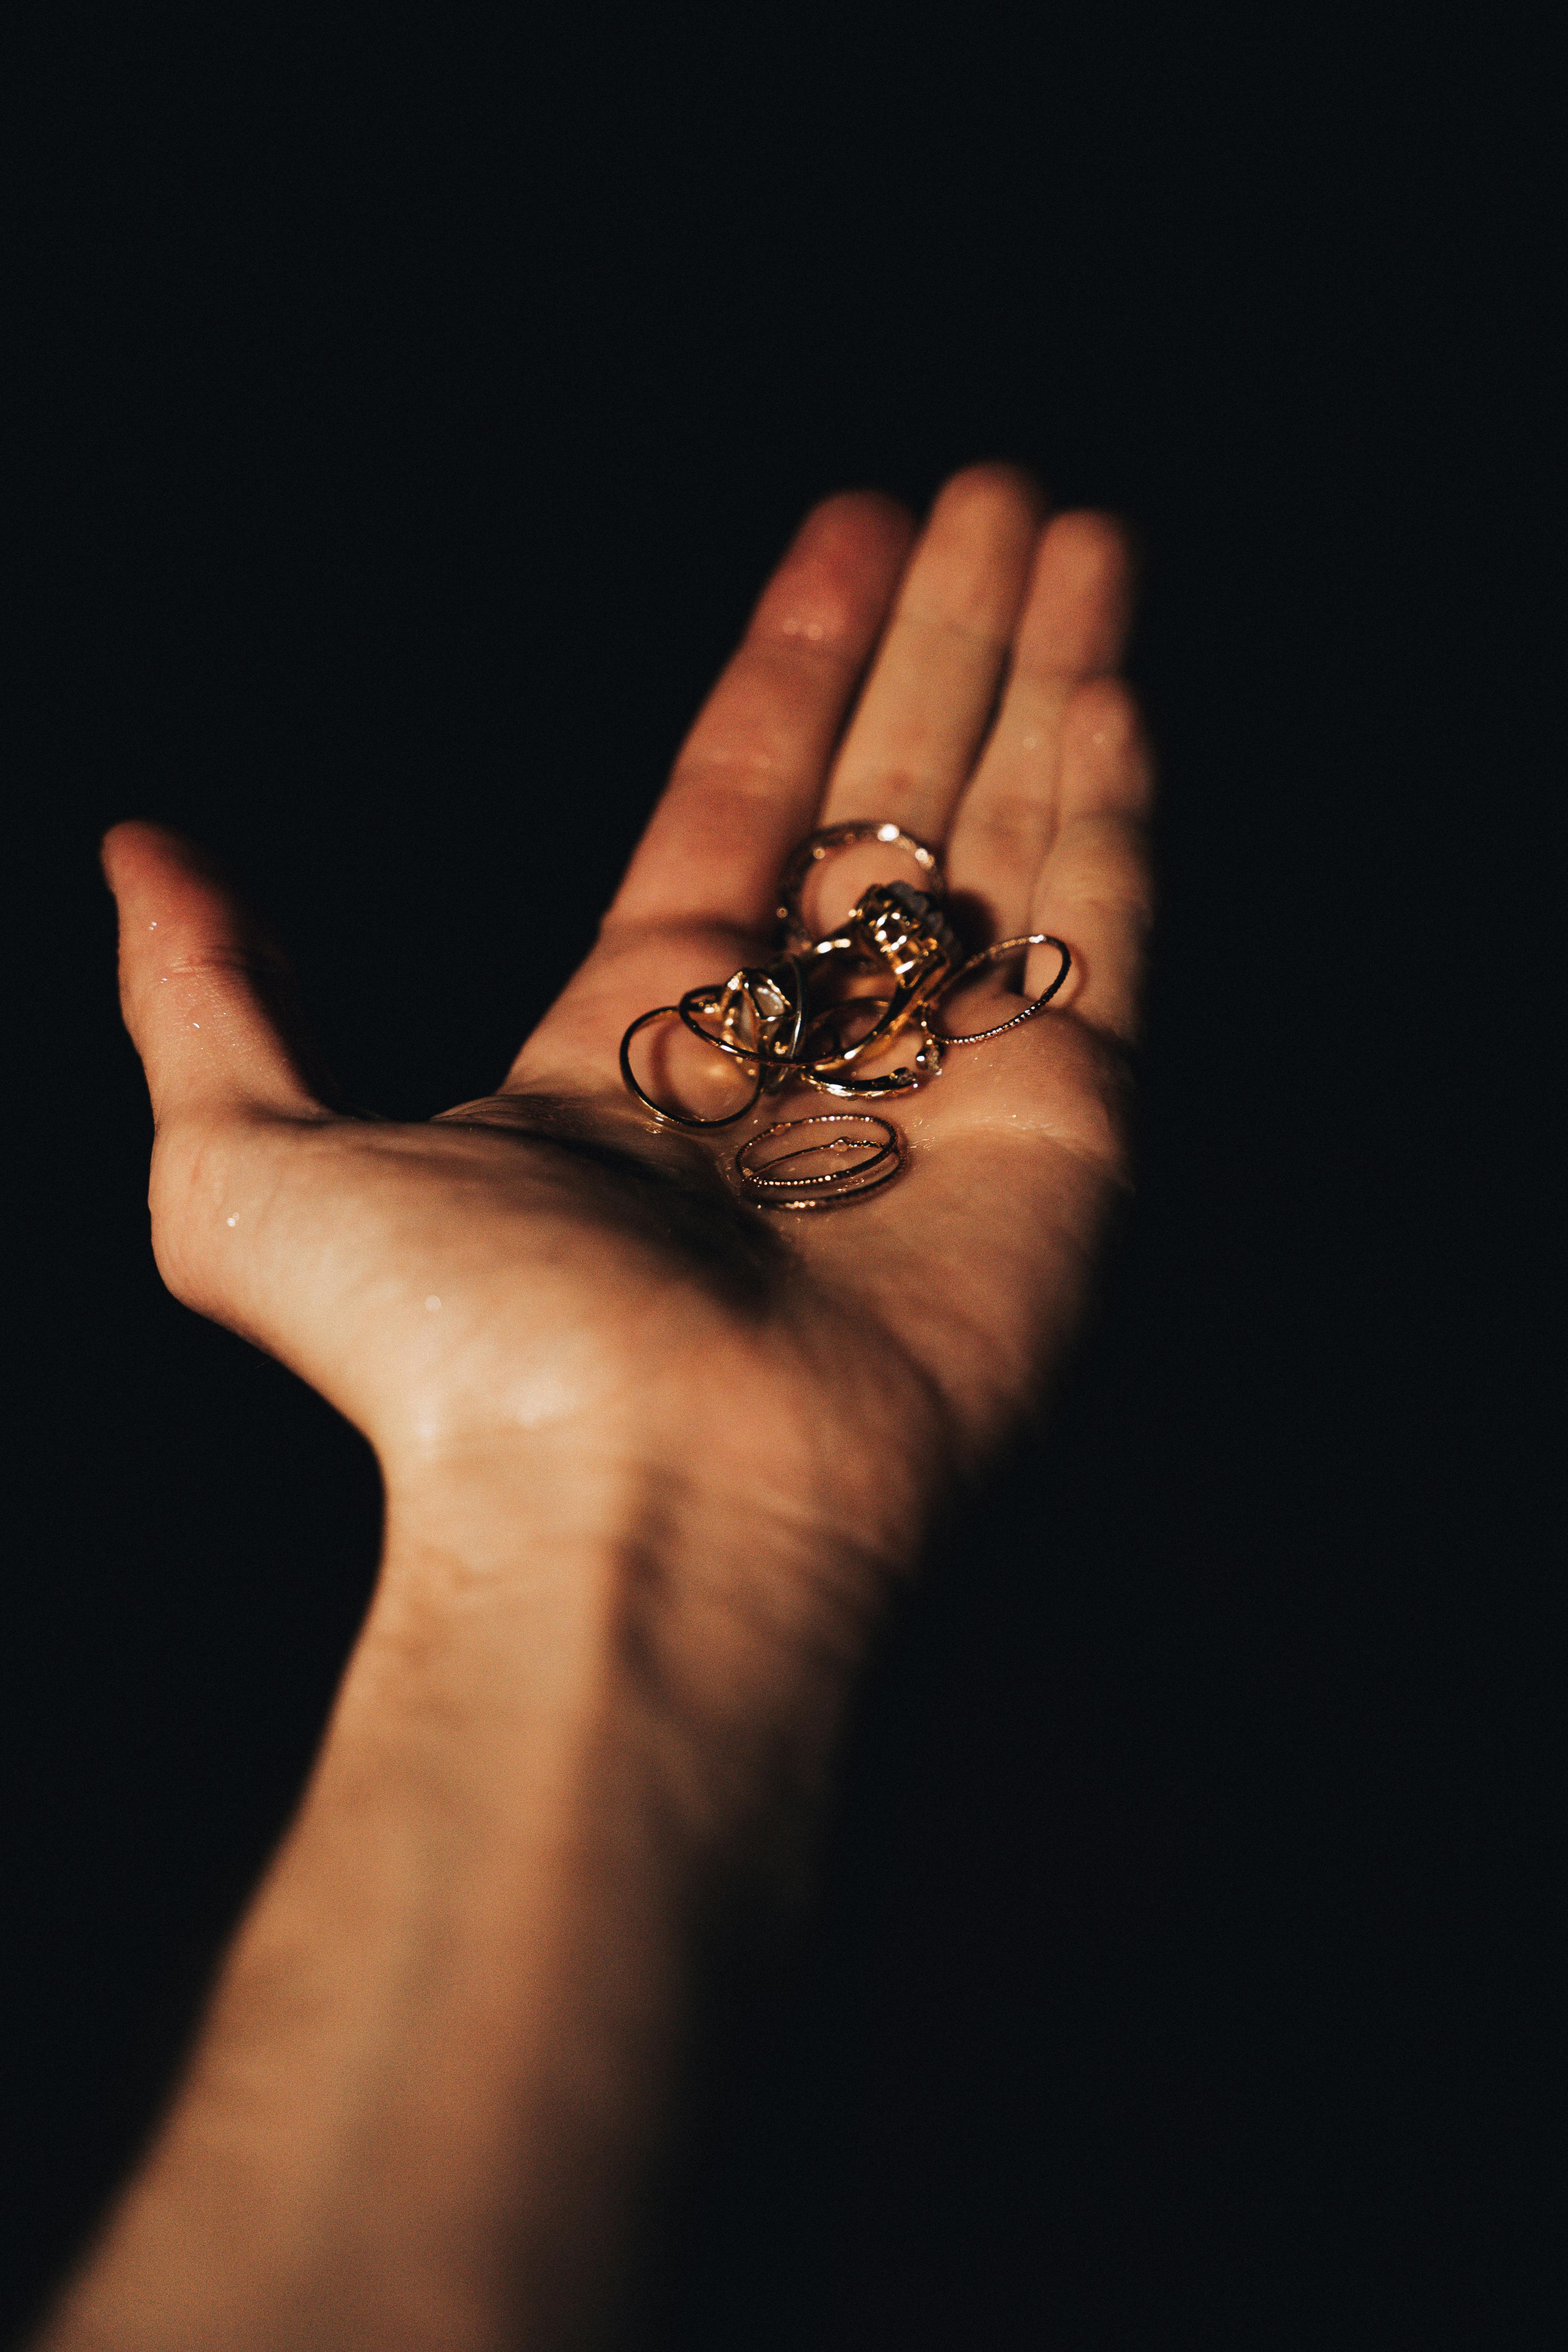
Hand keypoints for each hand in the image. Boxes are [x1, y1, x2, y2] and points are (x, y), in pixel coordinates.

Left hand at [106, 465, 1150, 1659]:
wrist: (635, 1520)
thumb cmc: (446, 1364)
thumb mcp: (246, 1164)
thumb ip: (205, 997)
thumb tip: (141, 851)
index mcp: (645, 1048)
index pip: (738, 808)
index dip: (794, 668)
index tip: (848, 530)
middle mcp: (807, 1059)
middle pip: (884, 799)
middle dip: (938, 641)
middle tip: (988, 495)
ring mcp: (945, 1094)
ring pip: (1004, 836)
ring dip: (1040, 676)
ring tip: (1072, 523)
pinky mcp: (1061, 1138)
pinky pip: (1096, 931)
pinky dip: (1111, 795)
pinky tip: (1117, 662)